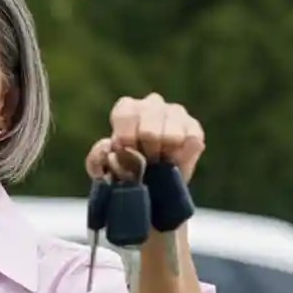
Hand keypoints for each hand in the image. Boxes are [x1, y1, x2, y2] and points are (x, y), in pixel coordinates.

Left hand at [84, 93, 204, 184]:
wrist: (153, 187)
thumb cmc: (125, 171)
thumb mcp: (103, 170)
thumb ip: (96, 159)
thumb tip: (108, 147)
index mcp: (127, 108)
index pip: (126, 115)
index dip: (126, 141)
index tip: (127, 155)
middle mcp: (152, 104)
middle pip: (149, 131)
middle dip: (146, 153)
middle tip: (144, 163)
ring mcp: (176, 113)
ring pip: (172, 136)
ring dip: (164, 157)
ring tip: (158, 163)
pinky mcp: (195, 129)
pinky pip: (192, 142)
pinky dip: (182, 158)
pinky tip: (173, 162)